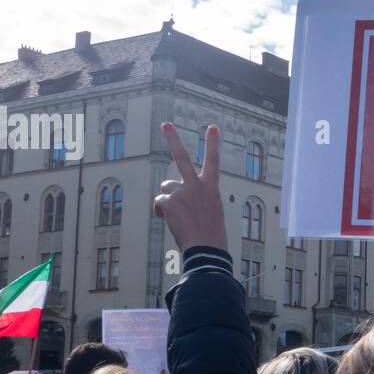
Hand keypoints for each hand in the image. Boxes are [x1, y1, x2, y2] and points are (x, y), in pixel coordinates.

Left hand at [154, 123, 228, 252]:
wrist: (206, 249)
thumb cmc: (211, 234)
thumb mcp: (211, 211)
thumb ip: (196, 197)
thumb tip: (172, 197)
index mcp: (211, 188)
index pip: (213, 161)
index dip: (212, 143)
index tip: (212, 127)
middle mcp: (197, 185)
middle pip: (182, 157)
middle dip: (173, 139)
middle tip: (166, 125)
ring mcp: (182, 192)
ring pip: (166, 186)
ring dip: (167, 198)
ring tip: (177, 215)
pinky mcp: (169, 201)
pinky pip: (159, 201)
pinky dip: (162, 211)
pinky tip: (170, 221)